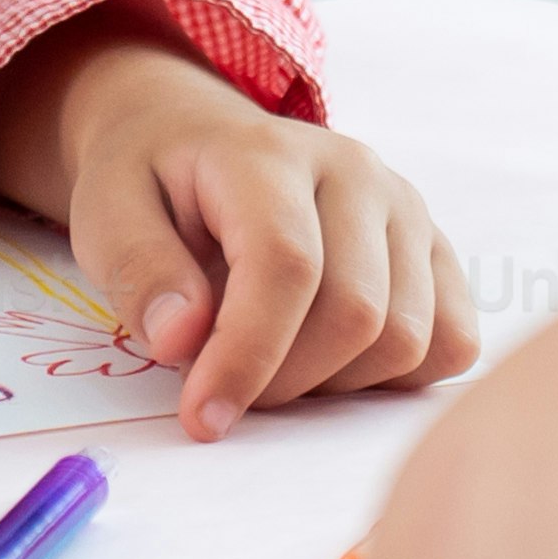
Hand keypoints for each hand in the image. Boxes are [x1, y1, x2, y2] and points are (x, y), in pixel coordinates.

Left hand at [0, 17, 480, 438]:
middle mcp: (358, 172)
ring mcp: (407, 209)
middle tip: (222, 385)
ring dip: (333, 385)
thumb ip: (136, 269)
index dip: (247, 356)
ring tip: (271, 361)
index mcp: (271, 152)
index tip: (201, 419)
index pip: (286, 267)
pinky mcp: (435, 250)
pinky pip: (451, 342)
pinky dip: (394, 378)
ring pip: (408, 339)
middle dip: (283, 381)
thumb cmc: (149, 182)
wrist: (193, 138)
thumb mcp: (106, 210)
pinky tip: (331, 361)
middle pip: (356, 314)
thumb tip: (182, 338)